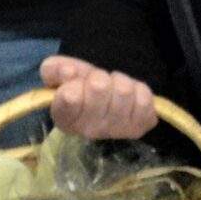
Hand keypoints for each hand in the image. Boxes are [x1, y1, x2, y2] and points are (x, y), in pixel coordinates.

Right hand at [41, 55, 158, 139]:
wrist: (108, 107)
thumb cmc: (82, 89)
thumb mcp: (63, 75)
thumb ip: (55, 69)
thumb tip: (67, 71)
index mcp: (66, 117)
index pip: (69, 99)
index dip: (73, 85)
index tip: (73, 85)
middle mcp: (89, 129)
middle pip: (100, 86)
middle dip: (99, 76)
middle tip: (98, 82)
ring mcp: (116, 130)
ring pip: (123, 90)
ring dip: (120, 81)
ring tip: (114, 87)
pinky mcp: (139, 127)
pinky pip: (144, 97)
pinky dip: (139, 89)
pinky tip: (130, 97)